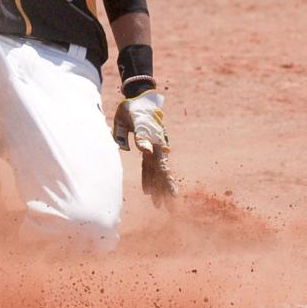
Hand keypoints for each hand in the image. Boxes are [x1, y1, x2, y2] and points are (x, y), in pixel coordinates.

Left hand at [113, 90, 177, 207]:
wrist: (139, 97)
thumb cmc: (134, 108)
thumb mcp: (133, 119)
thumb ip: (138, 134)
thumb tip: (144, 150)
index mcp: (156, 142)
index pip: (162, 166)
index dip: (167, 181)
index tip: (173, 196)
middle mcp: (158, 148)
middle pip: (163, 174)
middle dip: (166, 192)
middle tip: (171, 210)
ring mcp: (155, 148)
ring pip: (157, 173)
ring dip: (158, 190)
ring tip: (160, 206)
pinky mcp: (149, 148)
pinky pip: (149, 168)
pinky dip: (149, 180)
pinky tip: (148, 192)